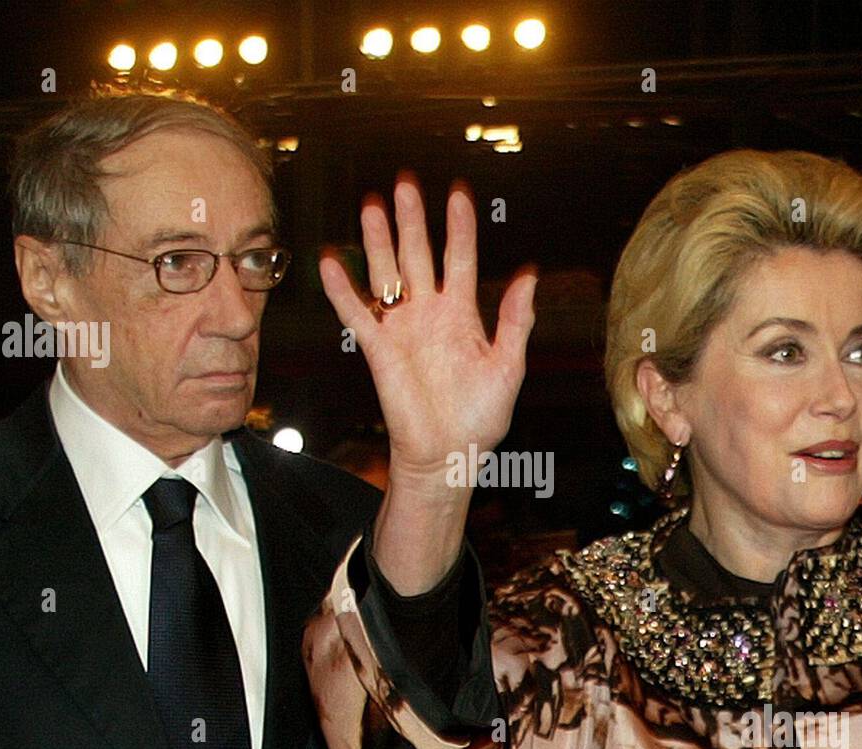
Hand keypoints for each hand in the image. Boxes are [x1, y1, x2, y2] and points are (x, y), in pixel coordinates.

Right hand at [319, 173, 536, 490]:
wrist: (449, 453)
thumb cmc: (481, 416)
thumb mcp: (508, 366)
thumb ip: (516, 320)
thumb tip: (529, 273)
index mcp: (463, 313)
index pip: (461, 257)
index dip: (459, 225)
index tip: (458, 190)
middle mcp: (430, 312)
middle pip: (418, 254)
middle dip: (412, 218)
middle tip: (405, 182)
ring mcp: (402, 328)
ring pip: (387, 273)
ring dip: (378, 240)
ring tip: (371, 205)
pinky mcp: (378, 349)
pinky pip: (357, 313)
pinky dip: (343, 289)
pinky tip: (332, 261)